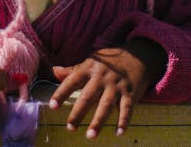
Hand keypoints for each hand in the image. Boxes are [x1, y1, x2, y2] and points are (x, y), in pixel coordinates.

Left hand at [48, 39, 165, 138]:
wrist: (138, 55)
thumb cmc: (110, 61)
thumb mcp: (92, 61)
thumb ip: (73, 70)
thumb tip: (54, 71)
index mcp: (89, 69)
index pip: (72, 81)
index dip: (61, 93)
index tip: (52, 106)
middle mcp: (102, 77)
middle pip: (88, 96)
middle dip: (78, 112)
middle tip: (70, 127)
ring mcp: (116, 86)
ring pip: (106, 105)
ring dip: (98, 121)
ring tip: (90, 135)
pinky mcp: (130, 92)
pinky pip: (127, 108)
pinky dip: (124, 120)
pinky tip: (119, 133)